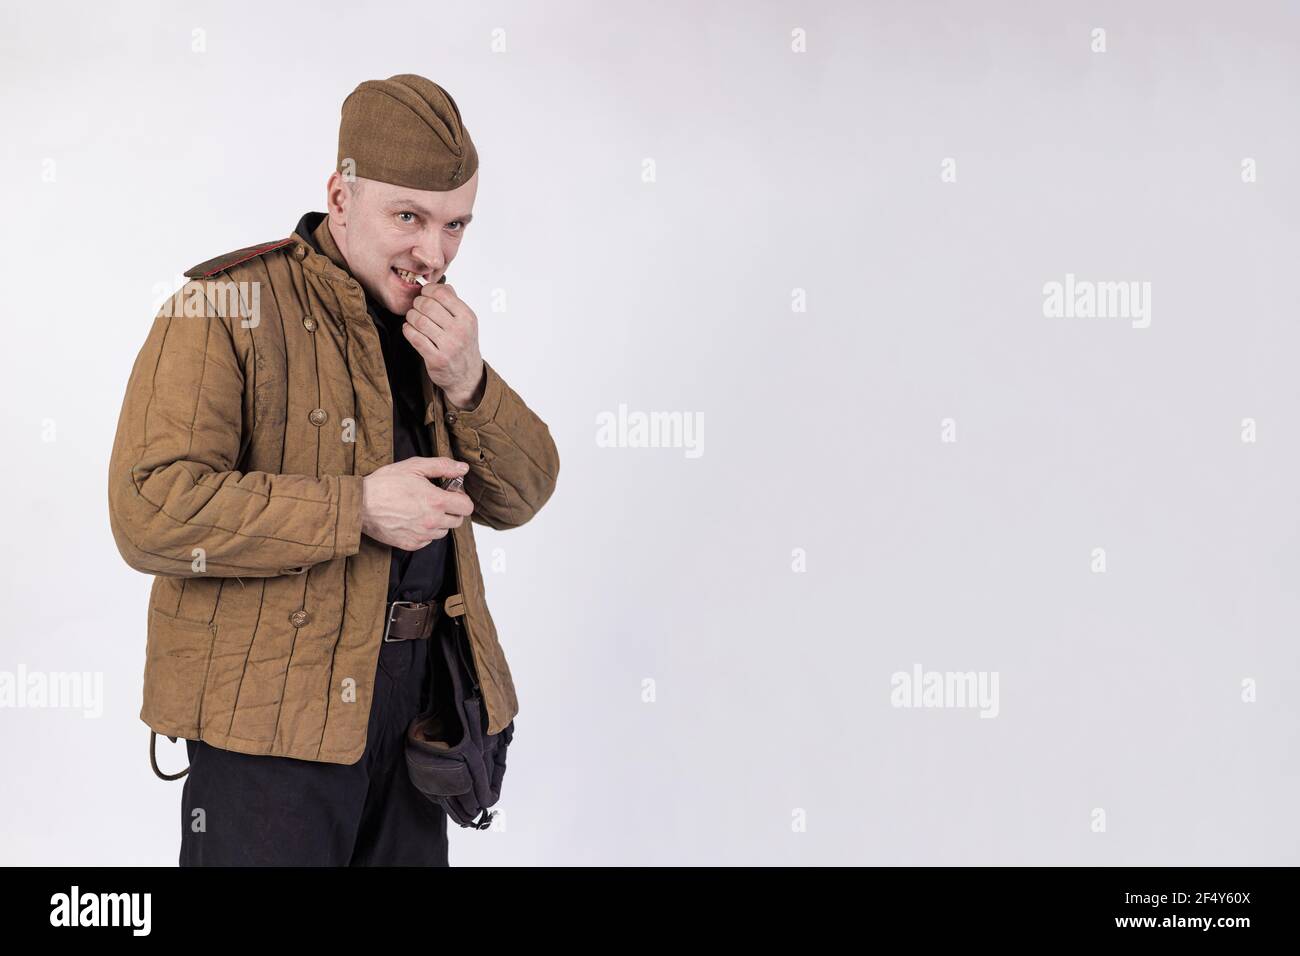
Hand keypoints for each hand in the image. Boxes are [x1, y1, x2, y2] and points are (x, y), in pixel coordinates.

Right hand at [360, 457, 473, 550]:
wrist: (359, 505)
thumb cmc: (384, 484)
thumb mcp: (414, 466)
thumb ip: (442, 466)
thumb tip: (462, 468)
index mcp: (436, 501)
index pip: (467, 507)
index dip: (460, 498)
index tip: (450, 493)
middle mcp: (432, 521)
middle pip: (457, 521)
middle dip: (451, 510)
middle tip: (435, 500)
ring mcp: (422, 535)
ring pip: (443, 531)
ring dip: (438, 521)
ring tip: (421, 509)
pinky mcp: (411, 544)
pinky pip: (428, 540)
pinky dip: (424, 531)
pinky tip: (412, 520)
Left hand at [403, 282, 484, 406]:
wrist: (466, 375)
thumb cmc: (463, 344)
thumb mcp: (465, 322)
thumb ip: (454, 302)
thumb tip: (441, 285)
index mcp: (467, 317)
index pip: (442, 293)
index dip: (428, 291)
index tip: (424, 294)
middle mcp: (460, 331)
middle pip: (427, 305)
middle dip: (417, 304)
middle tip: (416, 307)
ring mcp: (448, 346)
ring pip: (419, 321)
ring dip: (411, 317)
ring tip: (413, 319)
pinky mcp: (436, 358)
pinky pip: (414, 337)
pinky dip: (408, 330)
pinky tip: (410, 330)